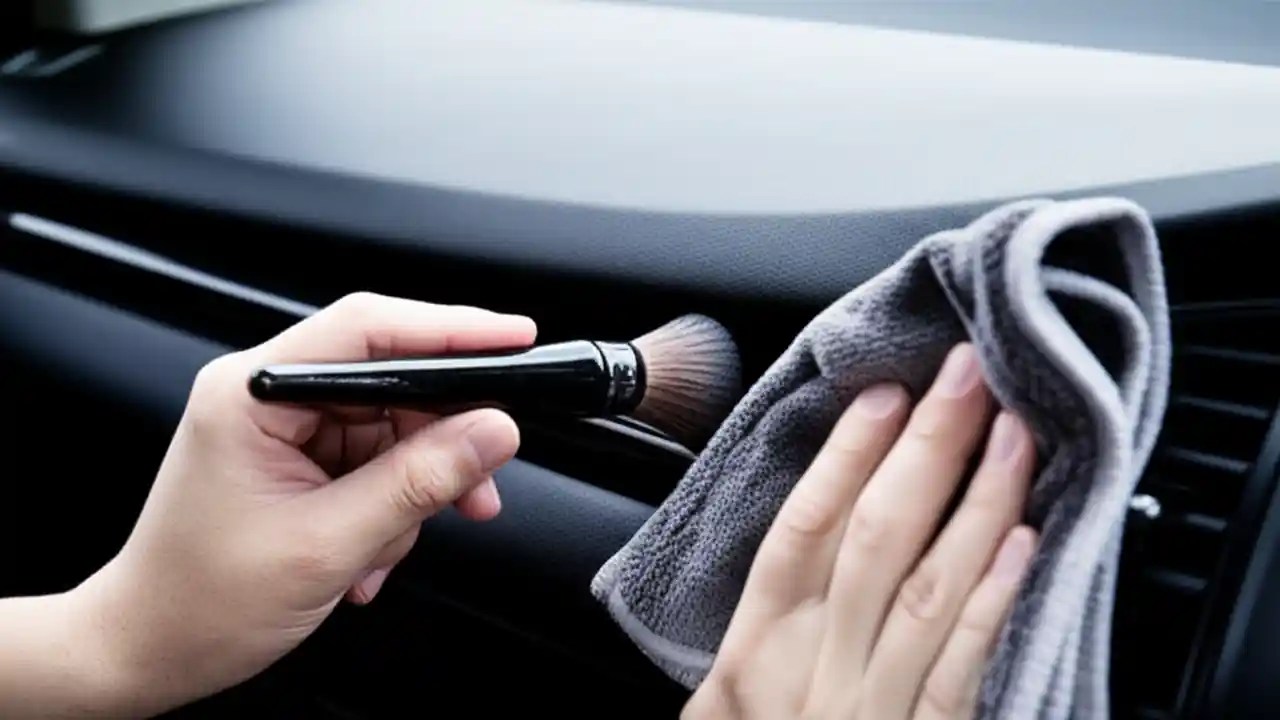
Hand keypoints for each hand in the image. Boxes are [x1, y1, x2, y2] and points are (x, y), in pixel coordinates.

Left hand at [70, 293, 536, 716]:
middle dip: (438, 444)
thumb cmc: (202, 601)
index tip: (511, 338)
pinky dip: (388, 510)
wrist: (149, 651)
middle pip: (390, 382)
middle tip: (477, 488)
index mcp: (252, 393)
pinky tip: (367, 554)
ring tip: (385, 548)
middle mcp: (266, 397)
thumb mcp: (327, 543)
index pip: (367, 329)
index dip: (449, 329)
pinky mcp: (297, 459)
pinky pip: (374, 464)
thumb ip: (418, 482)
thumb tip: (492, 432)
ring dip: (409, 493)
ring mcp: (283, 429)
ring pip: (391, 430)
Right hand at [683, 343, 1037, 719]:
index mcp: (753, 654)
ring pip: (929, 589)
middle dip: (923, 451)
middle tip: (964, 378)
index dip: (842, 459)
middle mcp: (813, 673)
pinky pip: (963, 668)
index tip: (883, 396)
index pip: (800, 532)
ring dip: (977, 503)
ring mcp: (872, 709)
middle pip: (872, 540)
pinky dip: (995, 601)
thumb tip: (799, 538)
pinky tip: (1024, 541)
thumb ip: (755, 631)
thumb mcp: (716, 706)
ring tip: (1012, 435)